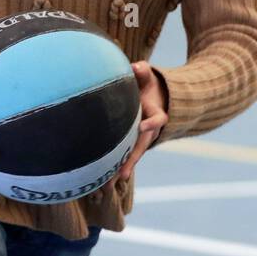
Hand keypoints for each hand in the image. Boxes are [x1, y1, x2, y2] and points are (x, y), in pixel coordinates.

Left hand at [114, 61, 169, 183]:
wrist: (154, 98)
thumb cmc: (147, 84)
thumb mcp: (147, 76)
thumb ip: (143, 71)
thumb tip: (135, 67)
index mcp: (156, 114)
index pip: (157, 120)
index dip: (151, 123)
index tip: (143, 126)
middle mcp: (149, 130)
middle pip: (141, 147)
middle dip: (131, 160)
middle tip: (121, 174)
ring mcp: (140, 139)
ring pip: (130, 157)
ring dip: (118, 171)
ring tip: (105, 188)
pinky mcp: (130, 144)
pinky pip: (122, 158)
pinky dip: (112, 170)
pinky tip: (99, 184)